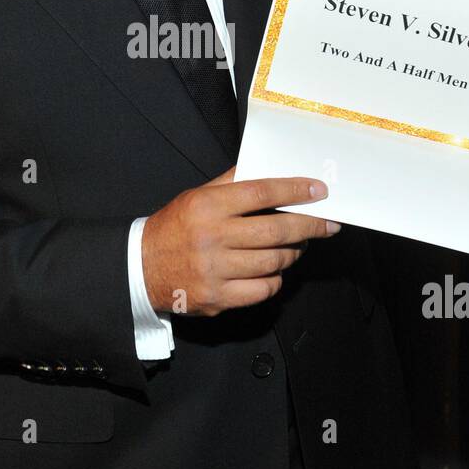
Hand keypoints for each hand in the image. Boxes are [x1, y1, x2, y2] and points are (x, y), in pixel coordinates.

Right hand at [141, 166, 340, 316]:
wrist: (140, 268)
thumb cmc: (174, 229)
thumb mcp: (196, 196)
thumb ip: (231, 184)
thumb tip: (268, 171)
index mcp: (208, 206)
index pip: (261, 193)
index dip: (295, 190)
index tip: (318, 191)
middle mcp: (212, 237)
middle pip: (276, 230)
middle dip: (310, 225)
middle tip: (328, 224)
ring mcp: (215, 270)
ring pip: (274, 261)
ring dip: (294, 252)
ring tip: (298, 245)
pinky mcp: (218, 297)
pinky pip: (263, 289)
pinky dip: (275, 278)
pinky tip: (273, 269)